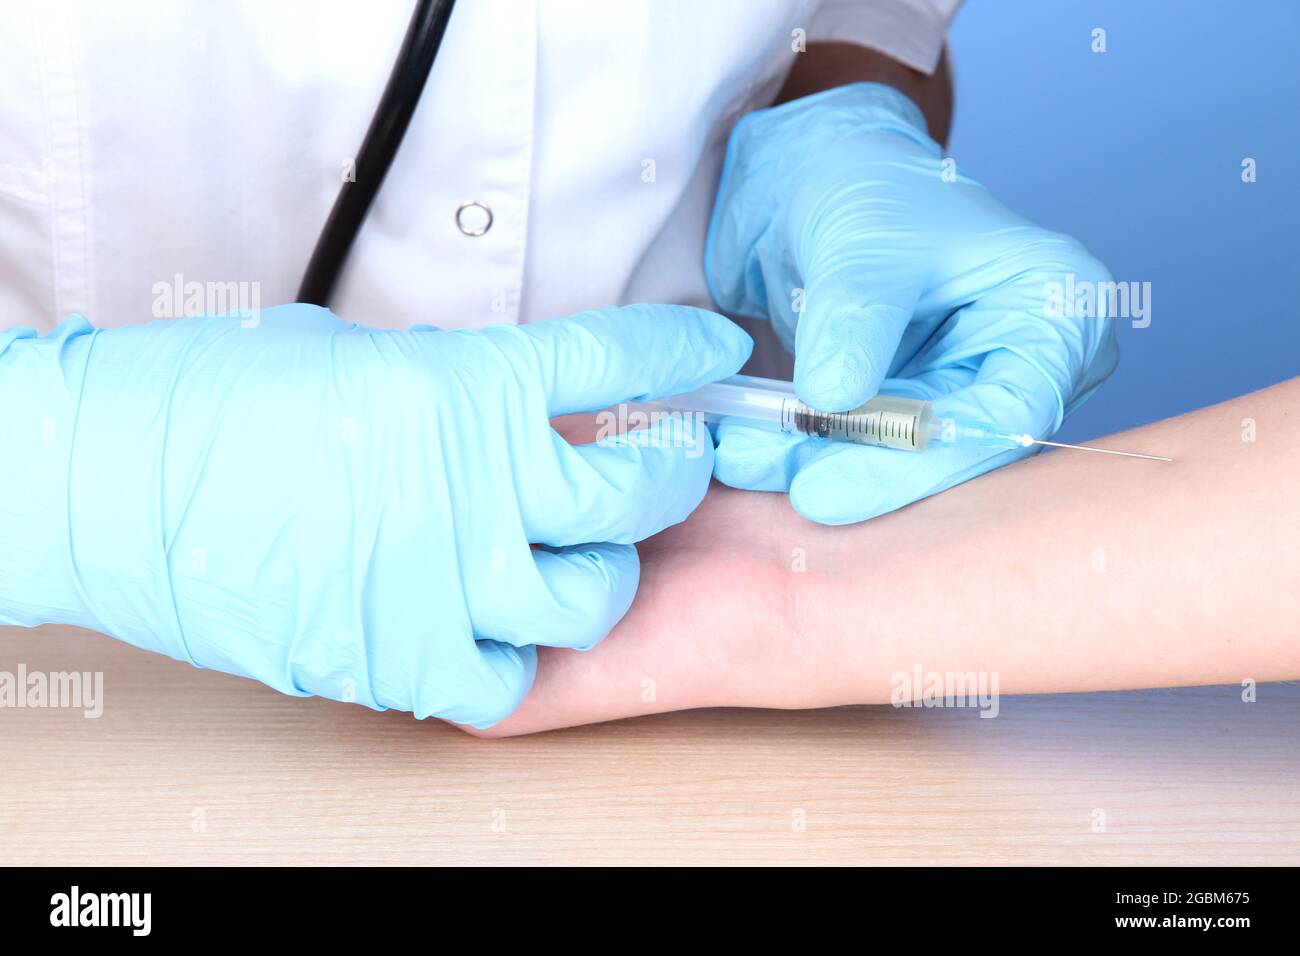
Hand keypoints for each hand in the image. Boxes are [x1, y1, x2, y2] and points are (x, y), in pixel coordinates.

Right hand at [0, 303, 750, 725]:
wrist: (112, 481)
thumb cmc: (215, 399)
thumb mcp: (357, 356)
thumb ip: (451, 381)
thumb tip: (503, 394)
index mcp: (468, 385)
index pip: (620, 357)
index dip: (682, 347)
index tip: (714, 348)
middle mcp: (478, 484)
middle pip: (638, 491)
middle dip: (673, 474)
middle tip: (669, 466)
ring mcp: (446, 580)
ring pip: (593, 597)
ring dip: (605, 576)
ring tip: (587, 559)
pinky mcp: (399, 657)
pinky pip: (505, 676)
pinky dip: (514, 655)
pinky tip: (497, 629)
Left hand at [705, 82, 1117, 523]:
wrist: (817, 184)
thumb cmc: (869, 183)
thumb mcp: (862, 239)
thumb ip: (854, 317)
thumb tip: (832, 399)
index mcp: (1057, 308)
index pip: (1009, 414)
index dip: (923, 460)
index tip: (834, 485)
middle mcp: (1025, 365)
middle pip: (954, 453)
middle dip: (862, 473)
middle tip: (788, 488)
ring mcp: (966, 395)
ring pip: (898, 462)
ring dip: (818, 466)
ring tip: (743, 457)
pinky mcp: (908, 415)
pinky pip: (859, 452)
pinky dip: (803, 453)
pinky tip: (747, 451)